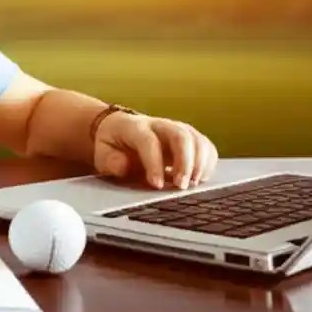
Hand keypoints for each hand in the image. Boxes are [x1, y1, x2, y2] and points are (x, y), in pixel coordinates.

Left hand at [93, 112, 218, 189]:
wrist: (119, 128)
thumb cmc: (112, 144)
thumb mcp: (103, 153)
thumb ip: (111, 161)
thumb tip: (124, 167)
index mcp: (135, 127)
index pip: (149, 142)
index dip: (154, 164)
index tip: (157, 185)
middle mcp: (160, 125)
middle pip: (180, 136)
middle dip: (185, 162)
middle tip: (182, 186)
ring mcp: (177, 129)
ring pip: (197, 139)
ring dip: (200, 163)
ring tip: (194, 184)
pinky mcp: (190, 138)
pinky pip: (206, 146)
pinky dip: (208, 163)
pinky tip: (201, 178)